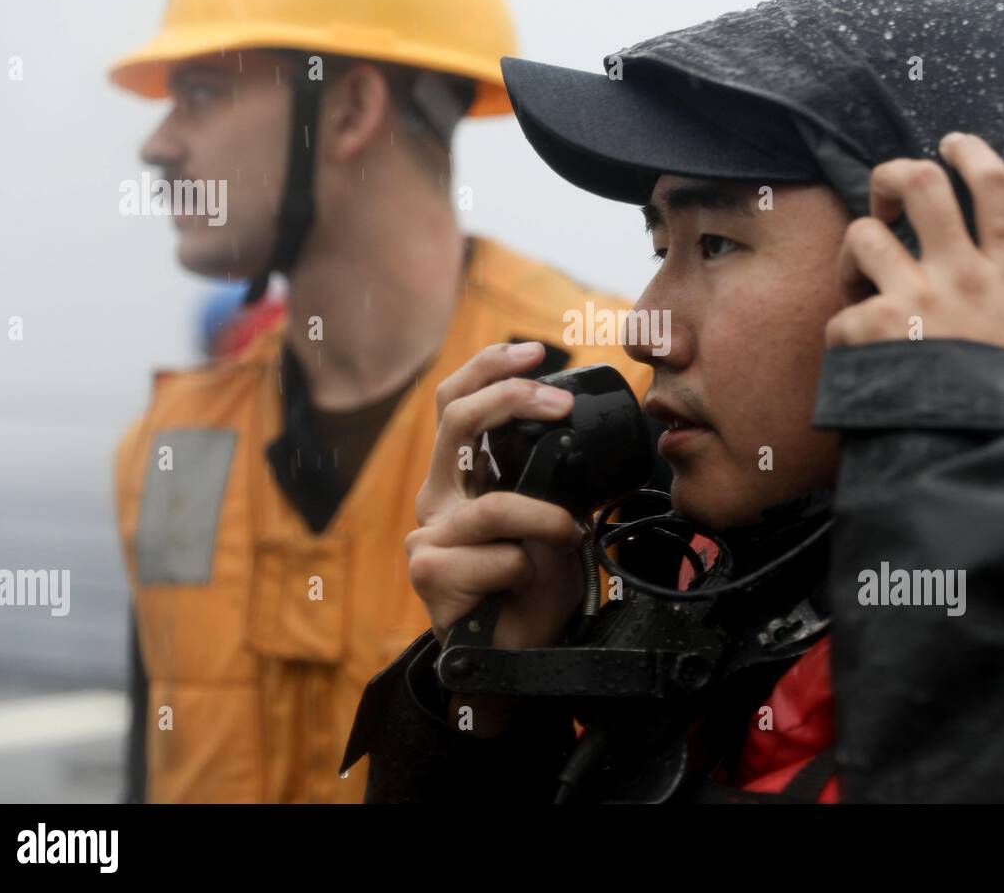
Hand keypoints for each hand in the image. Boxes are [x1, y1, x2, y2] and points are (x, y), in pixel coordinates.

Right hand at [408, 341, 585, 653]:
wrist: (518, 654)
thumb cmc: (533, 584)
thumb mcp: (550, 516)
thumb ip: (549, 476)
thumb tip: (575, 434)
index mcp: (461, 475)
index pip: (456, 402)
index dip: (489, 366)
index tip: (535, 350)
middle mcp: (438, 497)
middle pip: (457, 421)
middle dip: (511, 400)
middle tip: (559, 406)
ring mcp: (428, 534)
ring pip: (495, 506)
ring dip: (545, 523)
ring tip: (564, 540)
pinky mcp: (429, 572)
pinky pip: (497, 556)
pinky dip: (525, 571)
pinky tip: (518, 589)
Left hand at [825, 131, 1003, 386]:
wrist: (980, 458)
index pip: (994, 188)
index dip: (969, 152)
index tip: (949, 143)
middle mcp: (963, 274)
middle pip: (921, 183)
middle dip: (890, 177)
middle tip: (883, 200)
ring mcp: (915, 296)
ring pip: (863, 235)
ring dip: (852, 258)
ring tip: (858, 290)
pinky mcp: (872, 325)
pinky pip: (839, 314)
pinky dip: (841, 336)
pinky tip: (856, 362)